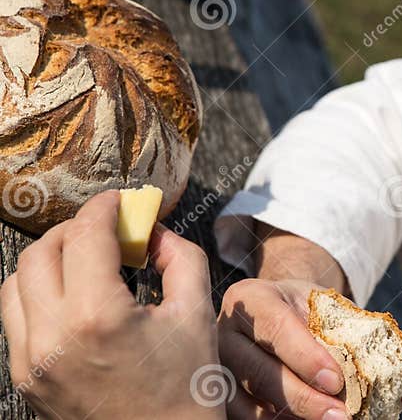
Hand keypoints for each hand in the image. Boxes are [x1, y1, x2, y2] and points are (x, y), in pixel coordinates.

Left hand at [0, 191, 223, 419]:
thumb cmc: (187, 387)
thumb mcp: (196, 311)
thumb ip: (178, 257)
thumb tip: (153, 230)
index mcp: (97, 316)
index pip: (86, 235)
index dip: (104, 207)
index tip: (120, 201)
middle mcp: (51, 337)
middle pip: (42, 252)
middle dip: (75, 229)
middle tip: (108, 228)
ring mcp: (31, 362)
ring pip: (17, 283)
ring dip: (51, 260)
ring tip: (88, 261)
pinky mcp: (26, 379)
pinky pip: (17, 318)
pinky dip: (40, 294)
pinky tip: (76, 296)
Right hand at [219, 277, 350, 419]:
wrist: (279, 312)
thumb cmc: (304, 308)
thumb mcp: (322, 303)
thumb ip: (338, 325)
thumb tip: (364, 359)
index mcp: (250, 298)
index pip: (277, 328)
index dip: (307, 358)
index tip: (336, 381)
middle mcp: (223, 332)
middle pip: (258, 372)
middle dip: (302, 397)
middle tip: (338, 414)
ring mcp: (215, 366)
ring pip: (245, 403)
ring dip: (288, 416)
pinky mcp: (216, 395)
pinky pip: (241, 417)